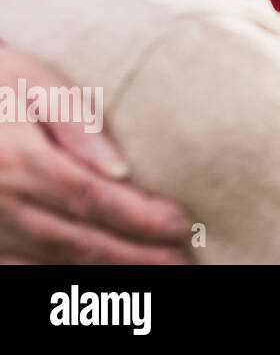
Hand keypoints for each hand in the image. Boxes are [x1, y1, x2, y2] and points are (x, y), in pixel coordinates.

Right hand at [0, 47, 192, 263]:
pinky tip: (104, 274)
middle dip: (135, 257)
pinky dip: (62, 277)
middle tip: (184, 262)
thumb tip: (121, 169)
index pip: (91, 199)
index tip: (183, 225)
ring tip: (157, 273)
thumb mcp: (32, 82)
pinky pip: (21, 270)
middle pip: (77, 241)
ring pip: (52, 264)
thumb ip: (77, 121)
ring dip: (107, 274)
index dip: (140, 218)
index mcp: (16, 162)